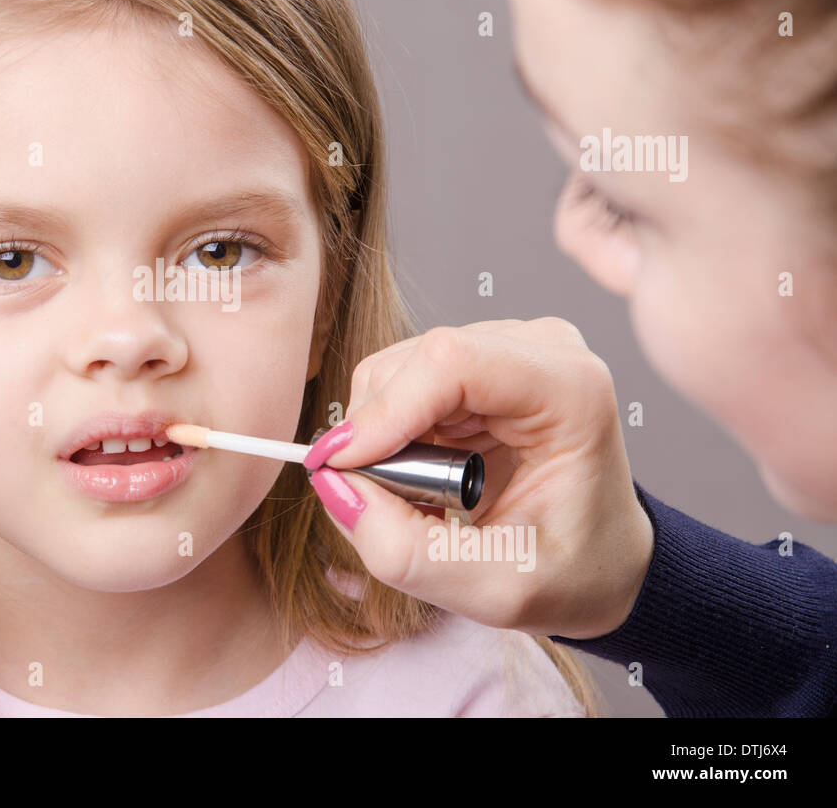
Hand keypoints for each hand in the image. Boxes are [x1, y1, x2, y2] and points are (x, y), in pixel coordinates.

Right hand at [305, 318, 653, 639]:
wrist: (602, 561)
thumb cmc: (569, 571)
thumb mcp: (493, 589)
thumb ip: (406, 550)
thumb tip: (333, 485)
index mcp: (570, 391)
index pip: (451, 363)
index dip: (385, 411)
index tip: (340, 467)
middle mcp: (542, 348)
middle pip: (414, 362)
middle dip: (379, 435)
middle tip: (396, 504)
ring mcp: (509, 345)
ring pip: (396, 369)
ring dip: (384, 436)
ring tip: (424, 493)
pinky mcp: (479, 357)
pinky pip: (399, 381)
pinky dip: (391, 431)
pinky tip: (426, 470)